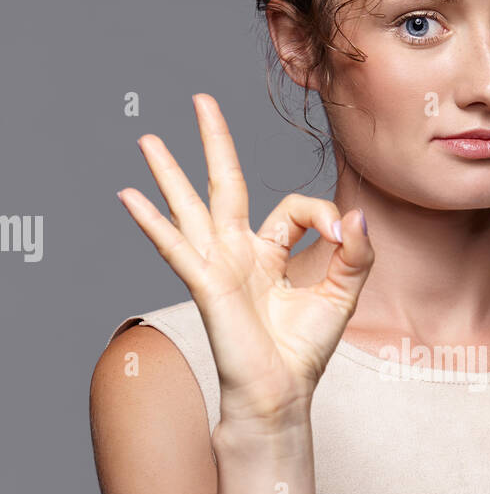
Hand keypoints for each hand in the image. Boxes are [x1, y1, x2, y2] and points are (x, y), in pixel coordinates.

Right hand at [117, 94, 374, 429]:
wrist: (282, 392)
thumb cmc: (305, 349)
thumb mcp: (343, 293)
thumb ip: (356, 253)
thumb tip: (356, 215)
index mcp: (271, 252)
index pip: (293, 208)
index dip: (324, 216)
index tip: (346, 238)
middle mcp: (240, 253)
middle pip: (223, 185)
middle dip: (213, 142)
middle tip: (201, 100)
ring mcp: (219, 267)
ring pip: (191, 208)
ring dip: (169, 174)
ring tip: (148, 141)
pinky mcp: (207, 286)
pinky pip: (176, 247)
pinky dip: (152, 222)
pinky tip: (129, 197)